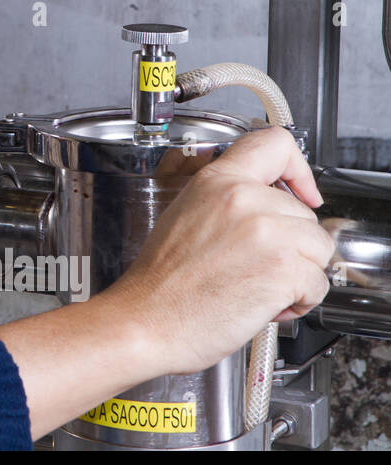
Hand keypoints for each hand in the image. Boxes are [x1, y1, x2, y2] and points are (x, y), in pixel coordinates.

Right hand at [104, 125, 333, 376]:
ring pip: (319, 248)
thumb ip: (226, 201)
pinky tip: (264, 304)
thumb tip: (267, 210)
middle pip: (306, 214)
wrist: (146, 320)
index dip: (298, 170)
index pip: (275, 144)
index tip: (302, 193)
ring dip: (300, 273)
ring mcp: (268, 231)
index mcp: (217, 181)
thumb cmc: (160, 282)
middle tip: (256, 268)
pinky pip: (318, 283)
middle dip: (292, 245)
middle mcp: (245, 198)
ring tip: (260, 287)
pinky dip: (300, 301)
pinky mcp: (284, 268)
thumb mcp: (185, 216)